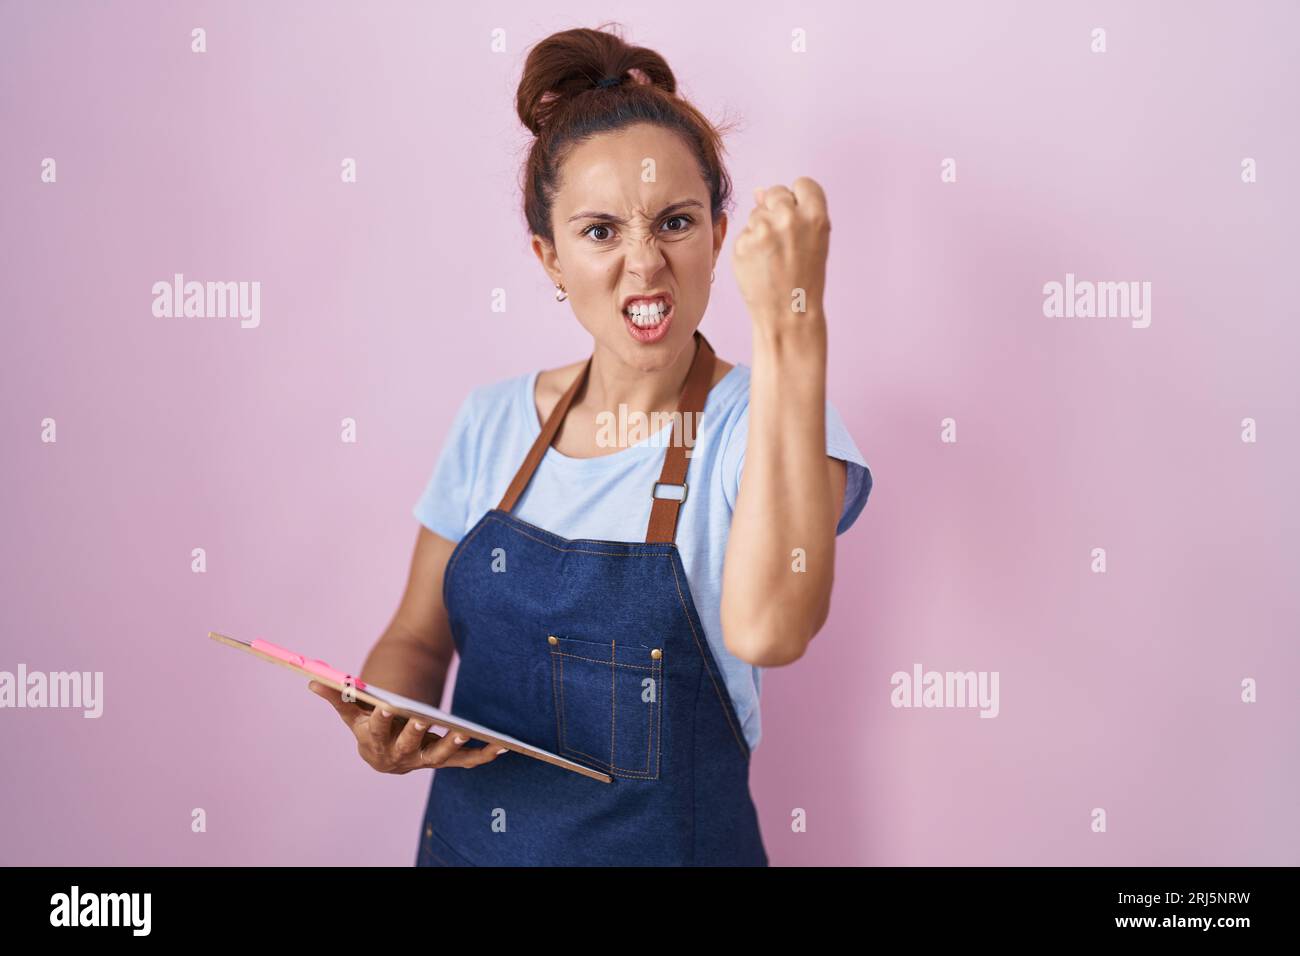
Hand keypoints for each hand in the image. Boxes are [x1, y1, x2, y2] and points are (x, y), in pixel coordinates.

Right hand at [308, 680, 506, 773]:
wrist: (384, 750)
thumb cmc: (367, 723)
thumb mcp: (353, 711)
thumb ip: (339, 696)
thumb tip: (314, 680)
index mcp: (374, 743)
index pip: (376, 730)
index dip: (381, 719)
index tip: (387, 706)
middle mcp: (399, 757)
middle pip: (408, 745)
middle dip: (416, 733)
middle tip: (425, 718)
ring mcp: (422, 761)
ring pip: (439, 756)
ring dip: (453, 745)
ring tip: (467, 731)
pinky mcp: (443, 761)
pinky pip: (464, 762)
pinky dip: (481, 756)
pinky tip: (500, 747)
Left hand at [730, 177, 830, 333]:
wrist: (789, 313)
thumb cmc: (804, 278)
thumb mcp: (814, 241)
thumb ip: (795, 212)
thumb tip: (759, 191)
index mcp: (815, 216)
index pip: (802, 184)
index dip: (798, 199)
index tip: (798, 216)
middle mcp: (788, 219)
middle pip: (775, 192)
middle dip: (776, 210)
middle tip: (783, 240)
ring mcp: (762, 231)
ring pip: (756, 212)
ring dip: (761, 228)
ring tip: (772, 256)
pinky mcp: (742, 244)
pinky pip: (743, 232)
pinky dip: (748, 246)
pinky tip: (759, 264)